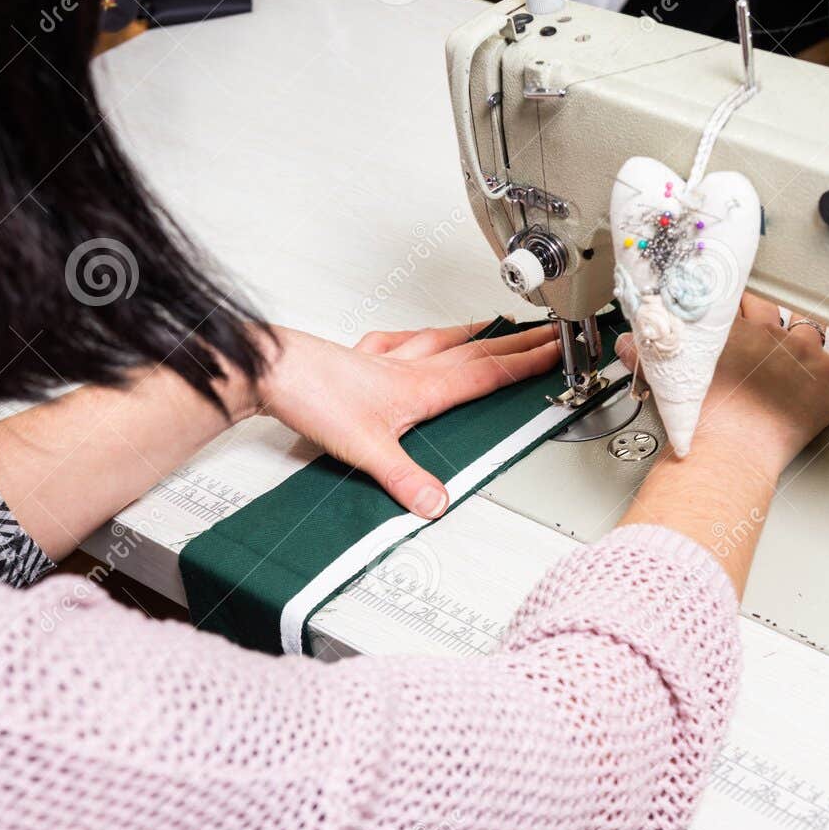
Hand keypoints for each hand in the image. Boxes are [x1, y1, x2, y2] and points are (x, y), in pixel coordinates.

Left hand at [256, 320, 560, 517]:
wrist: (271, 370)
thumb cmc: (313, 396)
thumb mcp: (365, 450)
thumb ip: (404, 479)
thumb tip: (435, 502)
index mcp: (421, 388)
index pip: (487, 373)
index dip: (526, 363)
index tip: (556, 349)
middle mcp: (409, 367)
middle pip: (475, 352)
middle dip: (516, 343)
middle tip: (546, 334)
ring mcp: (385, 359)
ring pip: (443, 340)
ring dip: (475, 333)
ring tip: (497, 327)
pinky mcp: (360, 357)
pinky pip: (401, 341)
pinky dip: (420, 336)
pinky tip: (417, 336)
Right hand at [618, 294, 828, 478]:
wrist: (729, 450)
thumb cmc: (699, 423)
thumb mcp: (664, 379)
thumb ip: (644, 354)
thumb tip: (628, 343)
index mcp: (730, 331)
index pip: (735, 299)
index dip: (734, 295)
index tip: (733, 293)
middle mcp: (769, 335)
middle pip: (772, 306)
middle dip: (768, 305)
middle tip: (765, 307)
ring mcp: (804, 355)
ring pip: (811, 325)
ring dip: (810, 322)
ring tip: (811, 318)